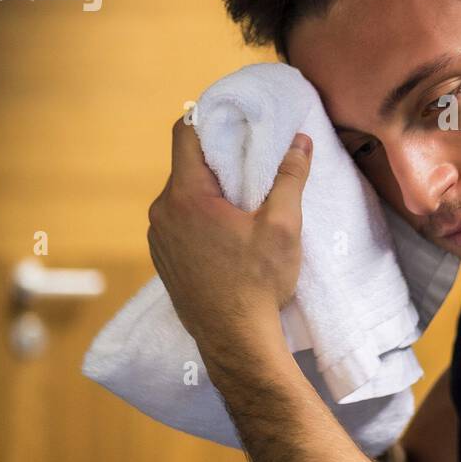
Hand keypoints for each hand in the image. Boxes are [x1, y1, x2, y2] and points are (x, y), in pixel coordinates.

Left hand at [147, 117, 312, 373]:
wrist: (235, 342)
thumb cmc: (259, 283)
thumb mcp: (284, 226)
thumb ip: (290, 177)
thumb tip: (301, 141)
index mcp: (187, 196)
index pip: (185, 134)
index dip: (208, 119)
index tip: (235, 119)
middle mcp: (163, 212)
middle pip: (186, 166)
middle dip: (217, 160)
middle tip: (250, 164)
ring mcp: (159, 238)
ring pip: (181, 195)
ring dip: (208, 192)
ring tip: (242, 204)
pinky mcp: (163, 259)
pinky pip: (178, 222)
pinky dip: (199, 217)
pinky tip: (227, 235)